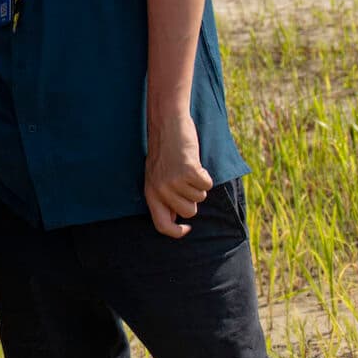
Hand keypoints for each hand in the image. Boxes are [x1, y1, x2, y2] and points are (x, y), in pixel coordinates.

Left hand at [144, 107, 211, 238]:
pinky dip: (206, 175)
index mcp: (150, 193)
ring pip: (200, 198)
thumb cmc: (166, 152)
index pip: (161, 225)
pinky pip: (207, 185)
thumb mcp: (157, 177)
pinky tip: (195, 163)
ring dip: (198, 184)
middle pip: (189, 212)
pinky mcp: (188, 172)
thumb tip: (175, 220)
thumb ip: (164, 197)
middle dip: (192, 198)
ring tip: (187, 168)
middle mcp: (160, 190)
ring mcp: (174, 181)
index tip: (186, 228)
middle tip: (185, 179)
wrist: (168, 126)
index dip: (176, 232)